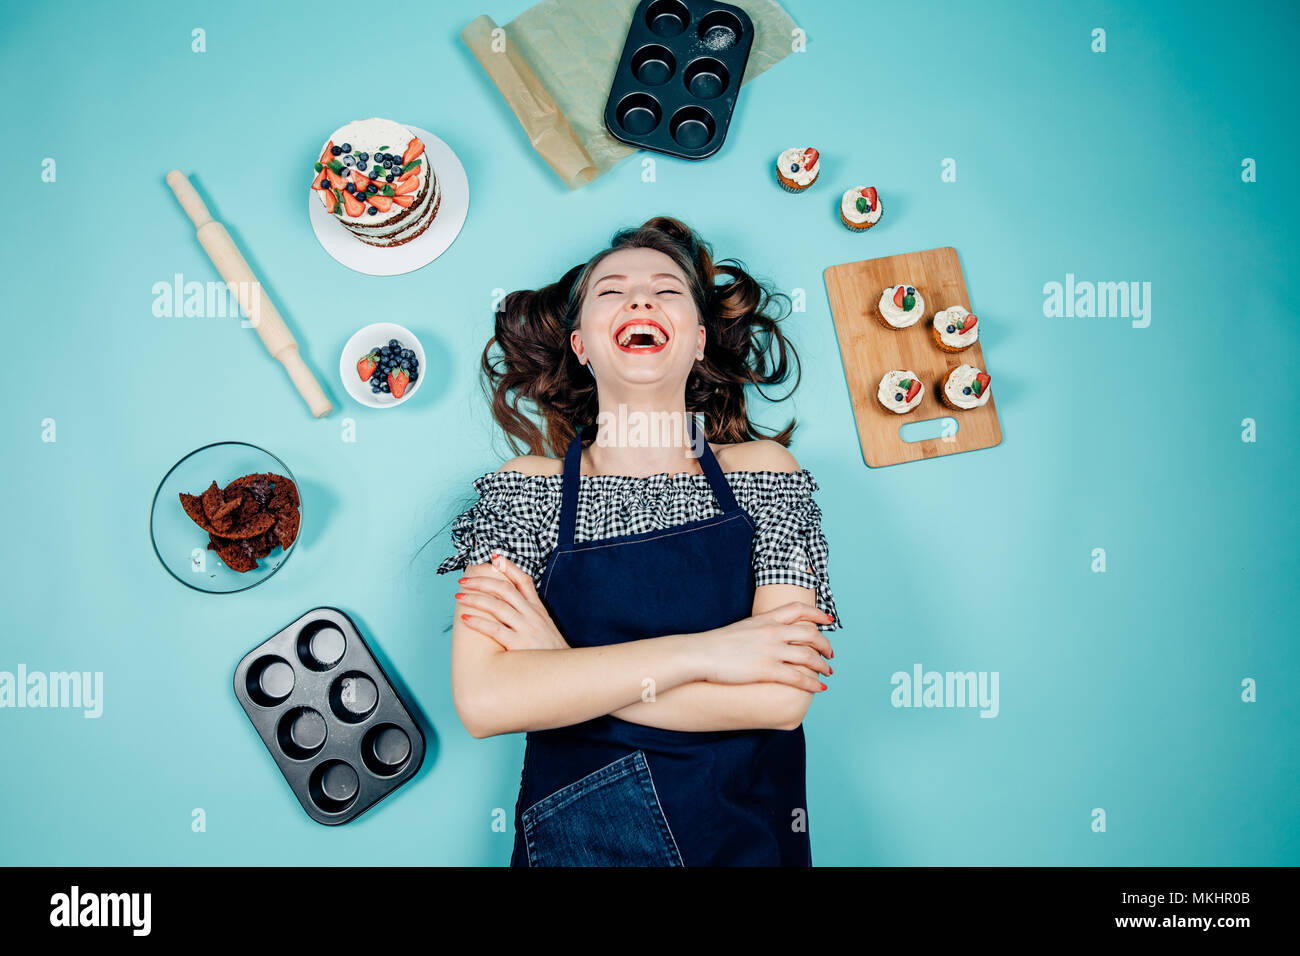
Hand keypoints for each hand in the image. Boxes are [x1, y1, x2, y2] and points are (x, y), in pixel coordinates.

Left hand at [455, 552, 569, 650]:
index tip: (493, 557)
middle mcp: (533, 615)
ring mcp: (527, 629)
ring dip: (475, 599)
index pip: (524, 581)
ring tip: (459, 596)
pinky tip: (465, 619)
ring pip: (497, 606)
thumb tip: (510, 608)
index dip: (508, 567)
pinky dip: (478, 622)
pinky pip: (495, 629)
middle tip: (463, 580)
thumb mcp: (546, 629)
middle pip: (505, 589)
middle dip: (481, 581)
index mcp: (538, 610)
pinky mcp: (520, 644)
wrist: (566, 674)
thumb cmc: (551, 654)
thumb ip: (530, 616)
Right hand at [699, 602, 834, 692]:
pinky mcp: (767, 670)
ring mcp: (770, 651)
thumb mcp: (743, 628)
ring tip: (828, 672)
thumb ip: (760, 629)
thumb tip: (771, 635)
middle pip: (810, 633)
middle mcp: (772, 632)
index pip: (799, 609)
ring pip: (809, 656)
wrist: (700, 654)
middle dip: (825, 644)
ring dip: (823, 665)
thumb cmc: (717, 643)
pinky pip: (798, 677)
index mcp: (766, 619)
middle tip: (831, 653)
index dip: (817, 614)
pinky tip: (819, 688)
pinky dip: (812, 683)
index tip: (829, 621)